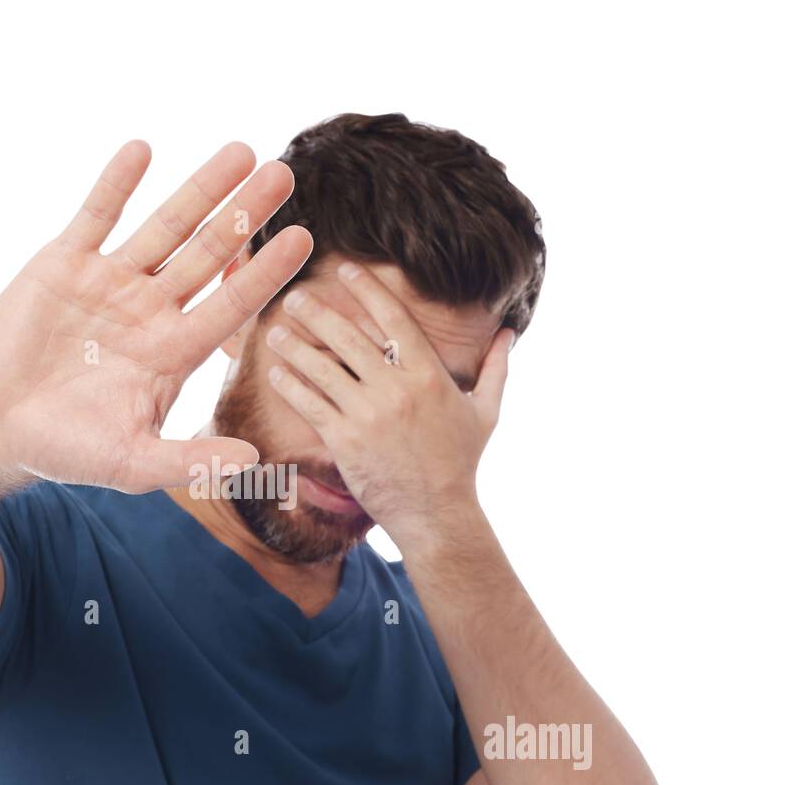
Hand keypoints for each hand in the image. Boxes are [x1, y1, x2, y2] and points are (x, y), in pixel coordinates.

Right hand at [0, 140, 312, 491]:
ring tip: (240, 150)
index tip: (305, 240)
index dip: (266, 273)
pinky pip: (96, 215)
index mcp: (172, 351)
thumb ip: (188, 460)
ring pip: (164, 226)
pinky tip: (143, 149)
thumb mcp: (131, 464)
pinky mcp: (63, 264)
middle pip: (209, 253)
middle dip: (245, 214)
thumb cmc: (64, 451)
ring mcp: (109, 283)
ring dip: (200, 188)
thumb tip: (254, 459)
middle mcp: (150, 310)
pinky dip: (117, 184)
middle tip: (284, 173)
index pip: (231, 304)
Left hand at [264, 261, 514, 550]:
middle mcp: (397, 390)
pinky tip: (276, 373)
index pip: (394, 318)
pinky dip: (291, 386)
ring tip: (275, 331)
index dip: (367, 290)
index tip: (345, 270)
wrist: (436, 514)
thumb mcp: (486, 413)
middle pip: (349, 337)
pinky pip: (310, 405)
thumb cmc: (461, 464)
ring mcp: (369, 415)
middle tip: (294, 296)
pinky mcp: (345, 441)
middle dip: (318, 312)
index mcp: (430, 376)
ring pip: (323, 368)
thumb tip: (508, 332)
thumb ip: (496, 368)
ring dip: (295, 346)